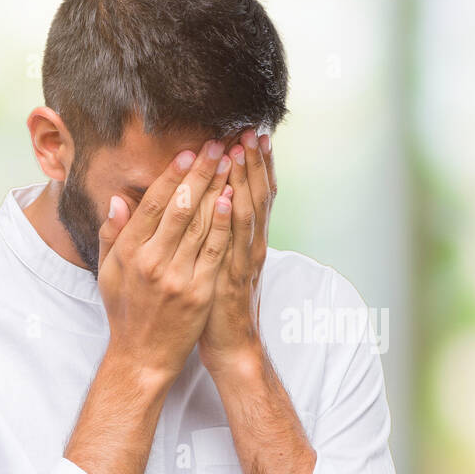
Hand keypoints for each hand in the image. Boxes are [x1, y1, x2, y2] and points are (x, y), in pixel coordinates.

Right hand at [96, 140, 233, 384]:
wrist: (142, 357)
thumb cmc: (125, 312)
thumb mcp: (107, 273)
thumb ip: (113, 235)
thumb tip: (119, 200)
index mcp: (129, 252)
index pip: (154, 204)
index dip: (173, 175)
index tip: (188, 152)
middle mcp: (152, 261)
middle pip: (181, 207)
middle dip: (201, 172)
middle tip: (217, 145)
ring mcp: (177, 277)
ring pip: (202, 224)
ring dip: (218, 189)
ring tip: (232, 163)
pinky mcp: (199, 292)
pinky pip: (215, 251)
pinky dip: (225, 223)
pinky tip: (234, 198)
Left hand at [198, 127, 275, 374]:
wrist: (230, 345)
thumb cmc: (218, 302)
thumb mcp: (220, 259)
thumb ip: (219, 230)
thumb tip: (216, 198)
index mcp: (246, 238)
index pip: (254, 192)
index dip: (255, 163)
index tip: (251, 132)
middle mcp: (251, 244)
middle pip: (258, 194)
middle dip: (254, 161)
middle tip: (252, 128)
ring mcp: (245, 260)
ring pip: (249, 212)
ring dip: (246, 179)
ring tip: (243, 148)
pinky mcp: (232, 278)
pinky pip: (233, 244)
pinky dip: (232, 219)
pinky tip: (228, 196)